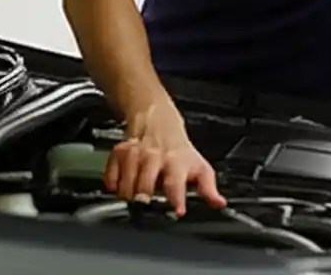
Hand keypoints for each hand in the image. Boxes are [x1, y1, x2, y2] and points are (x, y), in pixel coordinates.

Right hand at [103, 100, 226, 215]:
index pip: (175, 182)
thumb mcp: (199, 166)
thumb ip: (208, 188)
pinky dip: (114, 186)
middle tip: (147, 207)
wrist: (157, 121)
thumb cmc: (178, 150)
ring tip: (137, 198)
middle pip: (144, 188)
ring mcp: (135, 154)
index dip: (177, 198)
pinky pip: (110, 178)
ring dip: (130, 197)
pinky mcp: (119, 153)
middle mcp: (154, 157)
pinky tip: (123, 186)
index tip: (178, 211)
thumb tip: (219, 204)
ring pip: (126, 186)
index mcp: (176, 162)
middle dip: (145, 201)